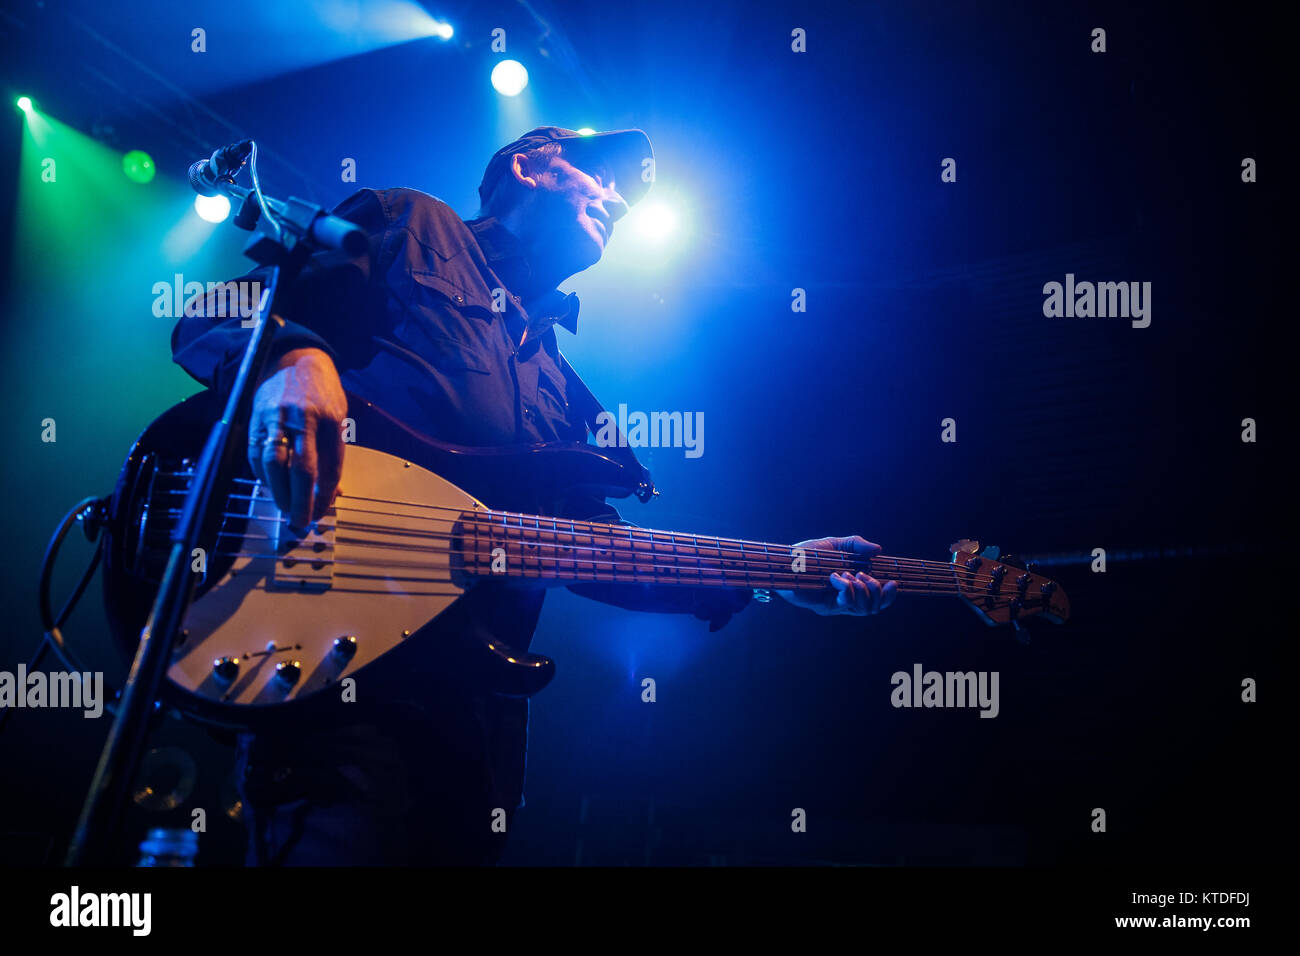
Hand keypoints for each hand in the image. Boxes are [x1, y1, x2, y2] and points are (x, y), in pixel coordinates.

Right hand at [247, 347, 346, 531]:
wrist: (292, 356)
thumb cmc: (320, 391)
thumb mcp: (337, 416)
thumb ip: (333, 452)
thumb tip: (331, 491)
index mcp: (330, 419)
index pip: (330, 467)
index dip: (325, 495)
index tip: (321, 513)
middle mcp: (303, 418)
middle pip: (301, 468)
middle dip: (300, 500)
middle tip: (300, 522)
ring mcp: (276, 417)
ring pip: (274, 463)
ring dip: (278, 492)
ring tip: (284, 509)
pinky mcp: (256, 418)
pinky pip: (256, 453)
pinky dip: (261, 474)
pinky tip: (269, 486)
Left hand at [777, 535, 897, 615]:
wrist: (785, 562)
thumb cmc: (808, 554)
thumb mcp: (835, 545)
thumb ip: (857, 545)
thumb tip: (879, 550)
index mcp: (854, 585)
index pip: (879, 599)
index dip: (890, 596)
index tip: (893, 583)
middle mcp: (848, 598)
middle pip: (875, 607)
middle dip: (875, 590)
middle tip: (862, 575)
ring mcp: (837, 605)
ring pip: (864, 608)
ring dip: (861, 589)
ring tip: (848, 575)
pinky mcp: (827, 607)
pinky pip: (847, 603)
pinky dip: (847, 588)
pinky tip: (836, 577)